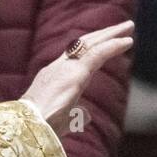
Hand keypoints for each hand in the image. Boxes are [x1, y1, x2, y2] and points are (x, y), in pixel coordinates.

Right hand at [22, 20, 133, 135]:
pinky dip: (113, 46)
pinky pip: (97, 54)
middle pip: (84, 44)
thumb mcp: (62, 120)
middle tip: (124, 27)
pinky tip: (127, 41)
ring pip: (91, 44)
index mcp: (52, 77)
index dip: (92, 47)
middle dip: (104, 34)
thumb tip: (86, 115)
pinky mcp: (75, 73)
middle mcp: (57, 67)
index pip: (75, 56)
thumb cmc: (41, 129)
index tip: (108, 40)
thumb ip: (75, 115)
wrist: (28, 129)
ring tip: (128, 27)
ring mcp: (65, 68)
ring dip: (111, 35)